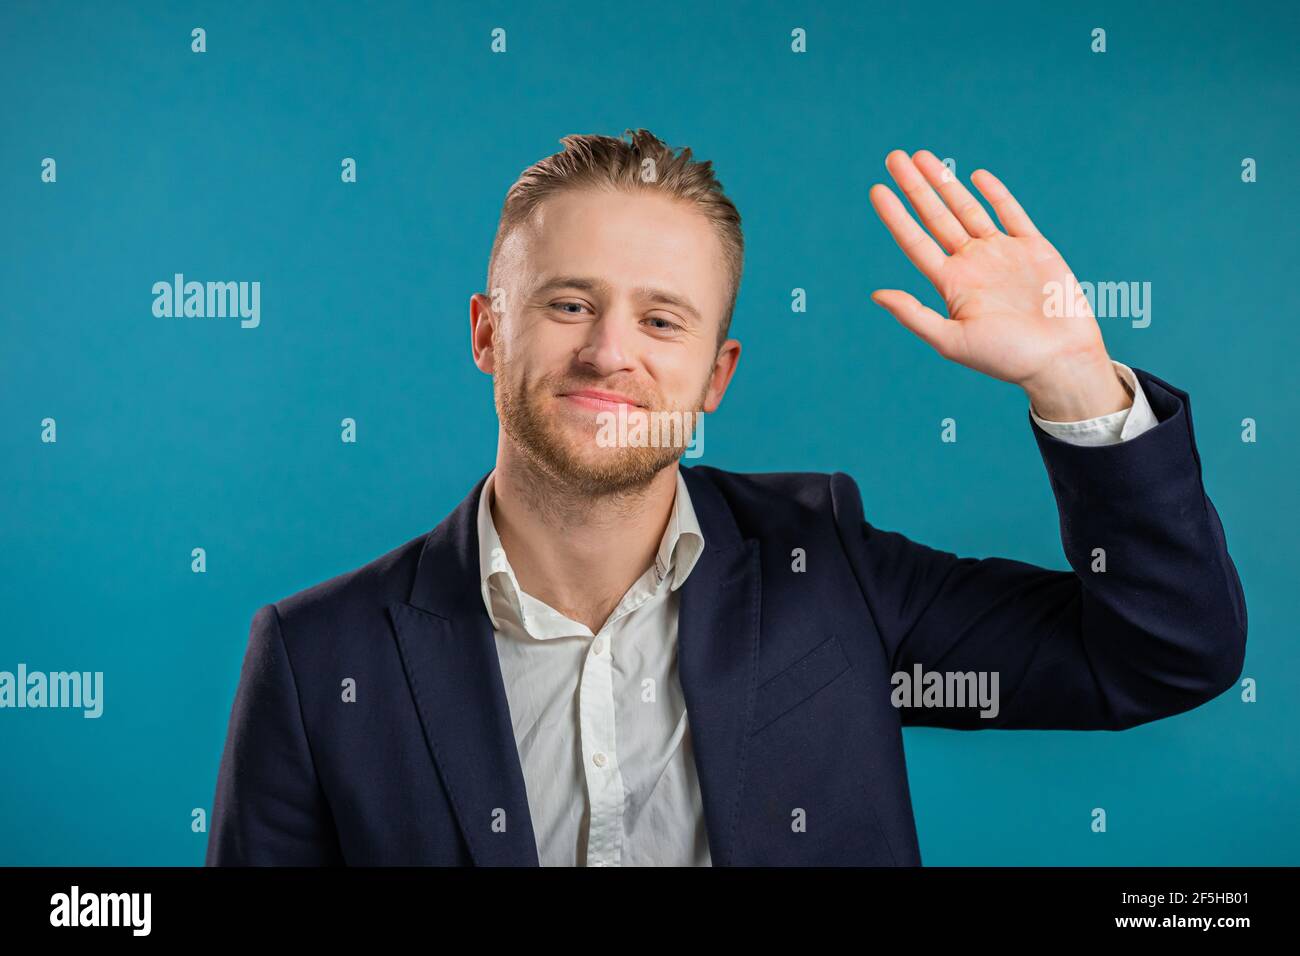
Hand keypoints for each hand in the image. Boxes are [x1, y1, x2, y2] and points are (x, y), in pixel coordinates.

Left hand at [868, 149, 1130, 421]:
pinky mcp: (1034, 248)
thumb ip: (914, 314)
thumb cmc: (1006, 358)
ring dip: (946, 182)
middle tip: (893, 157)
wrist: (1060, 360)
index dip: (895, 215)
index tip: (876, 189)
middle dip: (915, 186)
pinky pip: (1011, 213)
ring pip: (967, 209)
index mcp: (951, 284)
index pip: (915, 241)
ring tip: (923, 156)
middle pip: (936, 216)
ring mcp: (1002, 253)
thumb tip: (876, 294)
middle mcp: (972, 264)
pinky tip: (976, 175)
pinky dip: (996, 193)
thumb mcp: (951, 341)